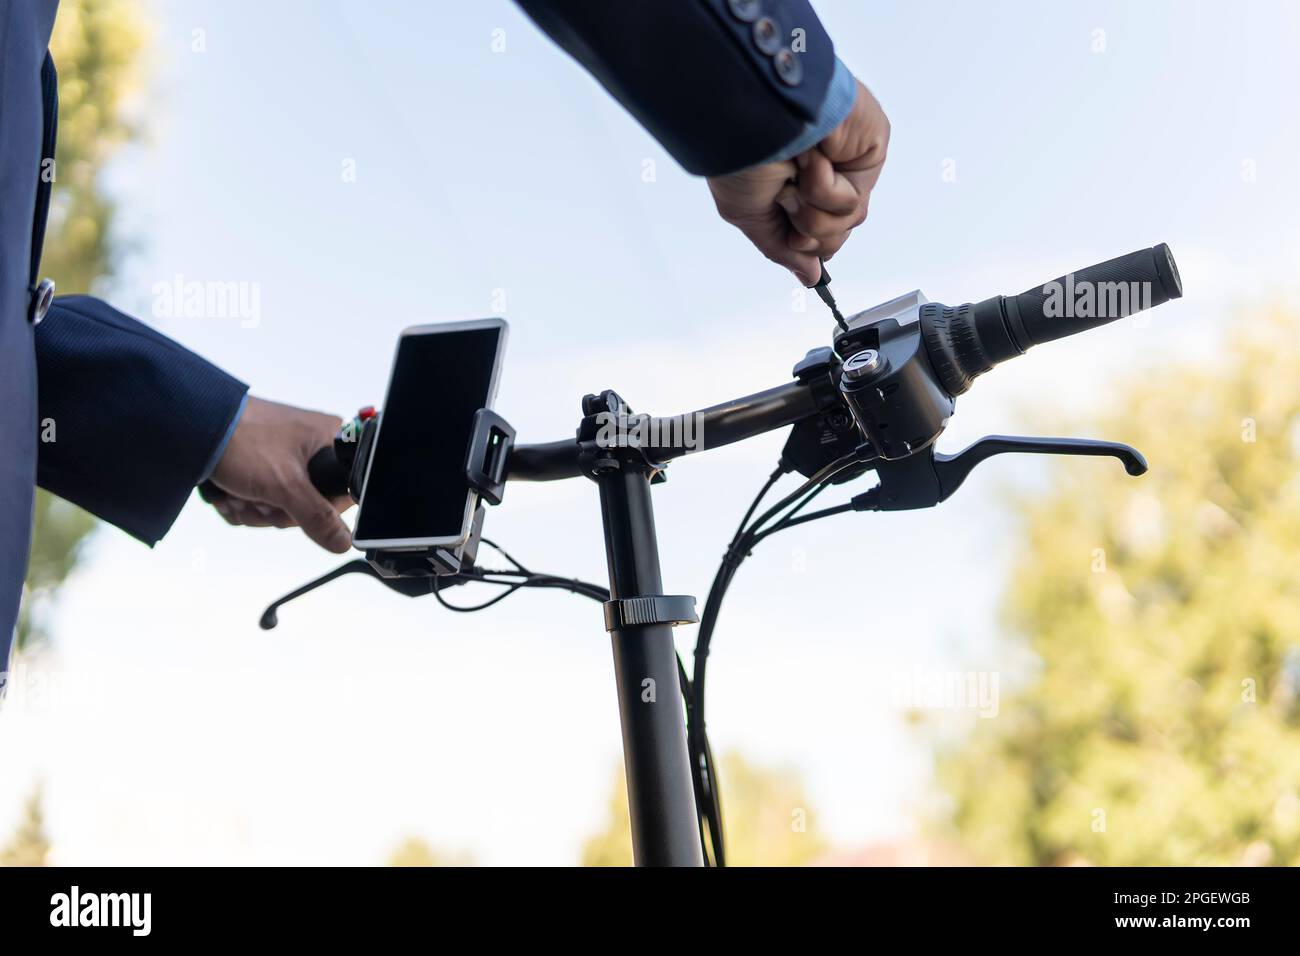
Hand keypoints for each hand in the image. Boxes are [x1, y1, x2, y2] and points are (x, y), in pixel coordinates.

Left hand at [208, 396, 351, 552]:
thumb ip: (318, 517)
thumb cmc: (242, 439)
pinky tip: (229, 492)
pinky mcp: (260, 464)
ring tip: (237, 493)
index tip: (292, 508)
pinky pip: (261, 498)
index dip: (317, 511)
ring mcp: (284, 456)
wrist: (191, 424)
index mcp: (329, 439)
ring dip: (254, 508)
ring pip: (281, 505)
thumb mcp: (285, 484)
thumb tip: (343, 542)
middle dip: (275, 509)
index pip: (341, 492)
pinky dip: (242, 502)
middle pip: (308, 503)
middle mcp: (310, 445)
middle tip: (258, 498)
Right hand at [707, 78, 888, 285]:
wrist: (752, 113)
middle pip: (834, 237)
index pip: (816, 236)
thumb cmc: (740, 150)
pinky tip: (811, 162)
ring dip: (810, 210)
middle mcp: (827, 174)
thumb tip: (808, 278)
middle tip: (785, 196)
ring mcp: (850, 163)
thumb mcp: (749, 214)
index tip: (789, 229)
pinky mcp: (871, 149)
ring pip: (846, 223)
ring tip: (794, 175)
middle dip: (805, 228)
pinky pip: (853, 202)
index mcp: (798, 184)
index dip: (802, 243)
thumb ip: (781, 249)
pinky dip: (823, 190)